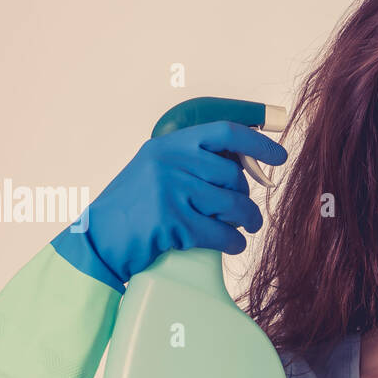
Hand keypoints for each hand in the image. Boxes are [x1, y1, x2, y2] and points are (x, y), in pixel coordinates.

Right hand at [50, 120, 286, 291]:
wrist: (97, 241)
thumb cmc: (133, 209)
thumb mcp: (156, 171)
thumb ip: (191, 164)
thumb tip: (242, 167)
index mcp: (168, 145)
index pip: (224, 133)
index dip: (258, 142)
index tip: (280, 154)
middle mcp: (170, 162)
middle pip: (233, 176)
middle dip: (246, 197)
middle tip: (247, 213)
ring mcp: (170, 190)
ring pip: (233, 205)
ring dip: (247, 221)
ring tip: (246, 229)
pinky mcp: (172, 222)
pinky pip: (221, 232)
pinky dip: (233, 242)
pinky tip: (233, 244)